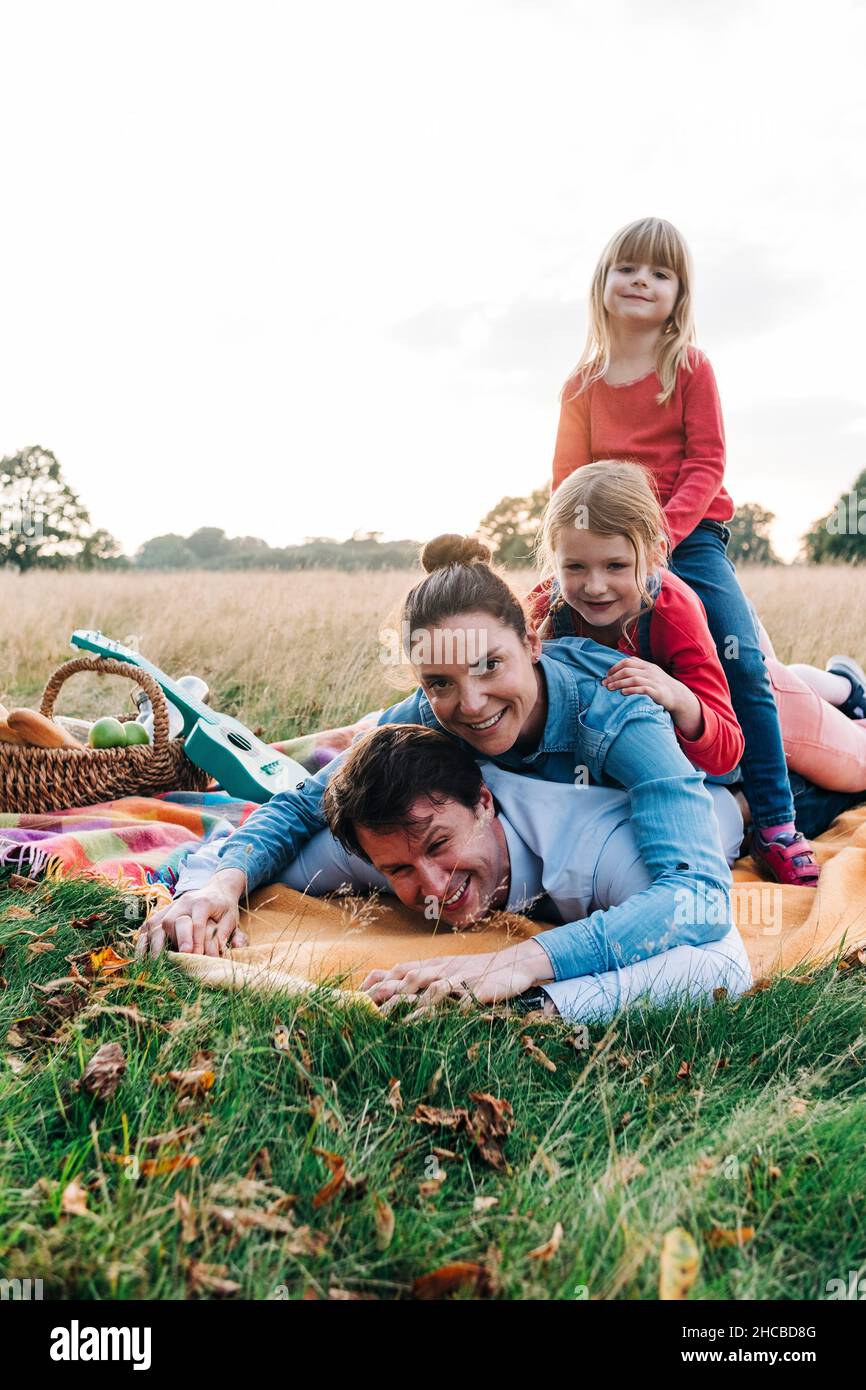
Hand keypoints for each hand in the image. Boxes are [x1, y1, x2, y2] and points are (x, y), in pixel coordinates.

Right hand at [136, 878, 247, 958]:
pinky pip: (147, 925)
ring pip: (156, 922)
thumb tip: (220, 952)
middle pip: (172, 921)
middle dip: (174, 942)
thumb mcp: (231, 918)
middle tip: (176, 960)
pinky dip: (143, 940)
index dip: (196, 941)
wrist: (215, 889)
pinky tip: (141, 956)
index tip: (196, 958)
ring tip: (154, 963)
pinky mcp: (161, 913)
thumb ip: (227, 933)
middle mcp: (183, 903)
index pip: (197, 923)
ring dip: (154, 944)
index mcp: (202, 902)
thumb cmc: (223, 907)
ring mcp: (169, 907)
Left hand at [360, 941, 550, 1013]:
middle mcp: (443, 969)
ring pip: (433, 988)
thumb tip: (396, 989)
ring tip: (398, 1022)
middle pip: (410, 977)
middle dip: (389, 994)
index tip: (359, 997)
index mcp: (433, 965)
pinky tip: (440, 1025)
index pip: (399, 969)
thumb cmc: (476, 971)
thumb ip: (425, 978)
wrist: (514, 964)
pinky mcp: (480, 990)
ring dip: (415, 1004)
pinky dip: (450, 1011)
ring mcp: (461, 979)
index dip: (378, 981)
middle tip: (370, 1013)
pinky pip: (463, 1001)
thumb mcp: (447, 971)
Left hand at [602, 656, 679, 709]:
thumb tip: (622, 666)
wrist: (679, 696)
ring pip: (633, 679)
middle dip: (613, 676)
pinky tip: (623, 693)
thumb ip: (639, 668)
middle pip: (627, 670)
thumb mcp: (651, 673)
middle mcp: (650, 671)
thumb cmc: (661, 685)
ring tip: (609, 688)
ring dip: (619, 683)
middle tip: (604, 683)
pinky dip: (631, 690)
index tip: (607, 675)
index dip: (615, 667)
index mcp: (647, 666)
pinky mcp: (657, 691)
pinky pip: (642, 689)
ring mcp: (654, 681)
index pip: (627, 661)